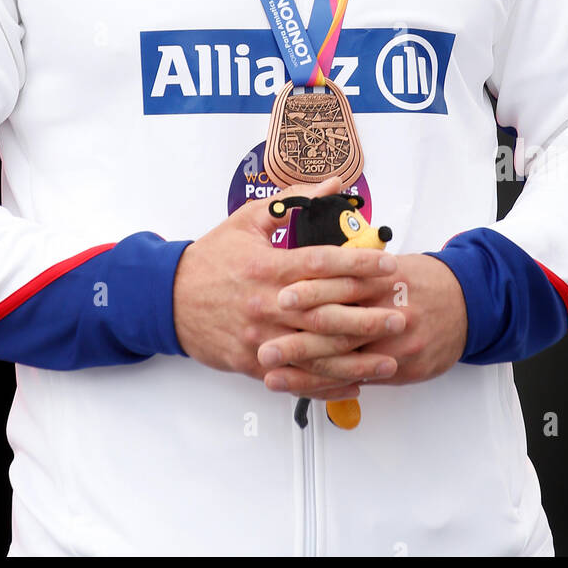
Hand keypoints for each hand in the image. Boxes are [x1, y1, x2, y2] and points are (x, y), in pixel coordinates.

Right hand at [172, 175, 398, 400]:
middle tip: (399, 312)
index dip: (359, 265)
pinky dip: (327, 383)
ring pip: (316, 352)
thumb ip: (293, 201)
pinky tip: (355, 382)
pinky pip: (296, 377)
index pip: (322, 265)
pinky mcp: (254, 363)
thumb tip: (334, 185)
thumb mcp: (248, 220)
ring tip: (391, 356)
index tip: (387, 264)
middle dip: (367, 314)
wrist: (167, 297)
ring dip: (357, 357)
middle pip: (326, 312)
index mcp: (267, 267)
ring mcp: (261, 339)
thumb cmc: (212, 257)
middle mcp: (267, 305)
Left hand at [257, 253, 467, 392]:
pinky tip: (303, 389)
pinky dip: (328, 386)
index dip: (309, 290)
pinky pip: (359, 381)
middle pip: (339, 327)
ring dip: (305, 371)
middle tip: (263, 346)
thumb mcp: (388, 262)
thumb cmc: (420, 281)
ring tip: (272, 374)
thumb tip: (306, 265)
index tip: (279, 295)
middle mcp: (388, 312)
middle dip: (298, 340)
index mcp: (382, 279)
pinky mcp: (401, 369)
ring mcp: (396, 345)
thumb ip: (351, 267)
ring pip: (345, 360)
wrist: (467, 304)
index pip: (341, 283)